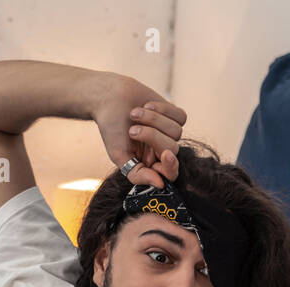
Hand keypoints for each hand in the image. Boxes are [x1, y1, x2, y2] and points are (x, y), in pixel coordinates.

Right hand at [91, 73, 185, 187]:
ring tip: (135, 113)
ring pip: (177, 132)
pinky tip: (147, 105)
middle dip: (153, 137)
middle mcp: (161, 149)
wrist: (110, 98)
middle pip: (172, 150)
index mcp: (149, 163)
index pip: (169, 173)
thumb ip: (137, 174)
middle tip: (132, 130)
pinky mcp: (173, 115)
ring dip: (154, 120)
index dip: (171, 167)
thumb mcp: (119, 155)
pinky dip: (163, 109)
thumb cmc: (112, 128)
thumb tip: (160, 184)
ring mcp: (169, 132)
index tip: (165, 156)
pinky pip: (180, 117)